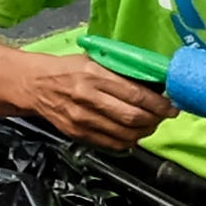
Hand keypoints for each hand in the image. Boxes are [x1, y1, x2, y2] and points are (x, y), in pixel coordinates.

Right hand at [23, 55, 177, 149]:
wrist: (34, 85)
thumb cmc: (66, 69)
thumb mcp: (93, 61)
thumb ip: (119, 72)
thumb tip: (152, 84)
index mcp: (94, 75)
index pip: (136, 94)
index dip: (159, 104)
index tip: (171, 106)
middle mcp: (88, 97)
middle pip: (133, 117)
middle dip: (156, 119)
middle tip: (164, 116)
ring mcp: (82, 119)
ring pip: (124, 134)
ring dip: (144, 132)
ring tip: (150, 125)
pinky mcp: (78, 133)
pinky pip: (110, 144)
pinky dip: (127, 142)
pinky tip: (133, 134)